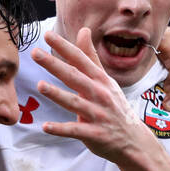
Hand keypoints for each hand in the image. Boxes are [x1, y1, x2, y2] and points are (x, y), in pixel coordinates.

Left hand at [33, 27, 151, 164]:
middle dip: (55, 65)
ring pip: (75, 103)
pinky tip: (46, 126)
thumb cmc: (115, 107)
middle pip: (74, 77)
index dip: (64, 47)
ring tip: (40, 86)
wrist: (134, 140)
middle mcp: (99, 94)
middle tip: (36, 53)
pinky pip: (75, 131)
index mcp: (100, 80)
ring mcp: (98, 114)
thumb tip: (83, 30)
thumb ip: (91, 57)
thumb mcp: (106, 80)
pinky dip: (61, 129)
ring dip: (58, 94)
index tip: (47, 35)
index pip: (80, 59)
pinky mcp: (95, 134)